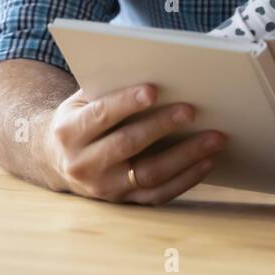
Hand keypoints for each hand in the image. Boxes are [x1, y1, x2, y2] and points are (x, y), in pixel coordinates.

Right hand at [42, 84, 225, 204]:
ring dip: (185, 156)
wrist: (59, 160)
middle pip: (127, 145)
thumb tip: (154, 72)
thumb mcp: (82, 100)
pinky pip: (159, 195)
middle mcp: (83, 164)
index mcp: (68, 132)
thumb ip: (108, 89)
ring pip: (149, 174)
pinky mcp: (124, 202)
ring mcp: (104, 188)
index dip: (126, 103)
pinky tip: (207, 161)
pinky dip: (187, 179)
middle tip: (192, 110)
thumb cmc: (82, 118)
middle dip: (162, 126)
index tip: (153, 90)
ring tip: (214, 138)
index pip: (100, 115)